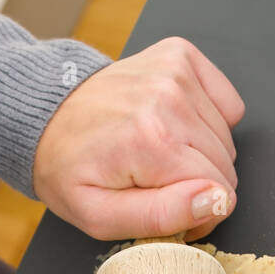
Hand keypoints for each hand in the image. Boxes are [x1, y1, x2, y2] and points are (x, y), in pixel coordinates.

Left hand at [32, 37, 244, 242]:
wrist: (47, 117)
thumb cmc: (70, 170)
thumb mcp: (101, 217)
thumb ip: (162, 216)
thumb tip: (217, 200)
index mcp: (151, 142)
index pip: (218, 191)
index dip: (199, 213)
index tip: (170, 211)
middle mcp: (169, 100)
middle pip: (225, 164)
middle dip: (199, 185)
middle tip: (158, 184)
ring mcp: (177, 73)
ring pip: (226, 137)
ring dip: (200, 154)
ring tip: (158, 154)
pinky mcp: (181, 56)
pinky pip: (228, 102)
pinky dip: (209, 120)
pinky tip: (174, 126)